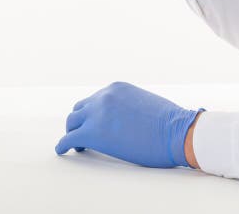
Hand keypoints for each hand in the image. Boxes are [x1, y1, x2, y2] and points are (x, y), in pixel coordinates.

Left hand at [55, 81, 203, 167]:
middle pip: (80, 108)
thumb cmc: (169, 123)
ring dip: (73, 132)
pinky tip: (62, 150)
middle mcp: (104, 96)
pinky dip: (63, 145)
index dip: (93, 113)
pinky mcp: (93, 133)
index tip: (94, 123)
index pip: (96, 99)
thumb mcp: (146, 103)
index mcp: (117, 88)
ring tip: (77, 144)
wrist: (176, 132)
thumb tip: (125, 118)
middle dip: (80, 121)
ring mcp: (97, 113)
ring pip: (72, 122)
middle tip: (81, 134)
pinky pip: (69, 138)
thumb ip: (129, 106)